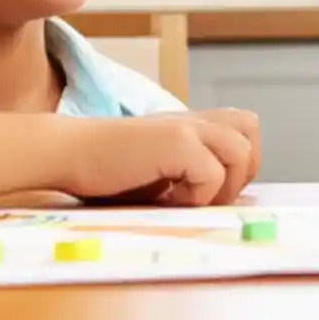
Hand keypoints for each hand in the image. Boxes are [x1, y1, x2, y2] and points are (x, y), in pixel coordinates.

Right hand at [59, 109, 259, 206]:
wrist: (67, 152)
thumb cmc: (105, 168)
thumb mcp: (157, 167)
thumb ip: (188, 171)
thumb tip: (220, 200)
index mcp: (191, 124)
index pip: (244, 130)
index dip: (237, 165)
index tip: (208, 191)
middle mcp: (194, 119)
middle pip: (251, 132)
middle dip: (241, 172)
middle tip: (206, 196)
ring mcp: (187, 126)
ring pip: (242, 152)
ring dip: (222, 186)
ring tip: (188, 199)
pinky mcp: (177, 140)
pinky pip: (212, 173)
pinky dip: (196, 196)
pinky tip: (167, 199)